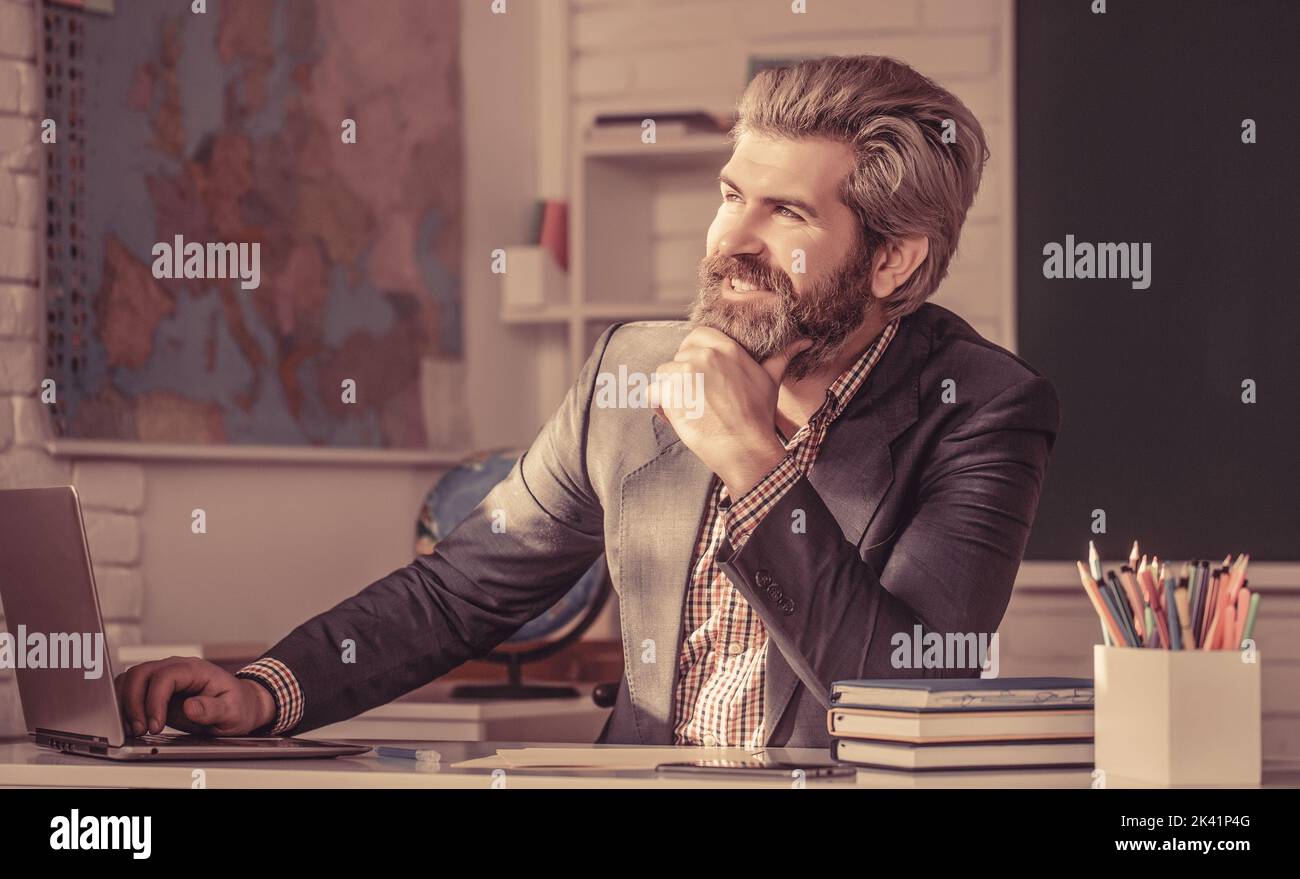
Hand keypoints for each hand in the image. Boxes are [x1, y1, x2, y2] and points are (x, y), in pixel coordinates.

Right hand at [114, 657, 275, 736]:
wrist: (240, 705)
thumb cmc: (238, 705)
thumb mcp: (233, 711)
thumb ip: (212, 709)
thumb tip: (190, 707)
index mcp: (196, 670)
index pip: (165, 677)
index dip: (155, 701)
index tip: (155, 726)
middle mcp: (177, 668)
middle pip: (141, 673)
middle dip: (134, 703)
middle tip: (141, 730)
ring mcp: (165, 676)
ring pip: (131, 678)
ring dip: (126, 703)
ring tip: (135, 729)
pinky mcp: (156, 689)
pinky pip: (132, 689)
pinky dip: (125, 704)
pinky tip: (132, 723)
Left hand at [653, 327, 810, 496]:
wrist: (746, 448)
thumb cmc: (758, 417)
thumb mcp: (770, 380)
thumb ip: (781, 356)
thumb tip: (803, 341)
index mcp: (726, 348)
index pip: (697, 336)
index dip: (694, 354)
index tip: (700, 374)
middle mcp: (704, 356)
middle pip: (678, 356)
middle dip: (682, 376)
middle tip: (697, 397)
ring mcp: (686, 373)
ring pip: (664, 374)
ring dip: (670, 391)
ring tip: (689, 409)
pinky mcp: (671, 393)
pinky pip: (653, 393)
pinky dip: (659, 406)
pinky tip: (677, 417)